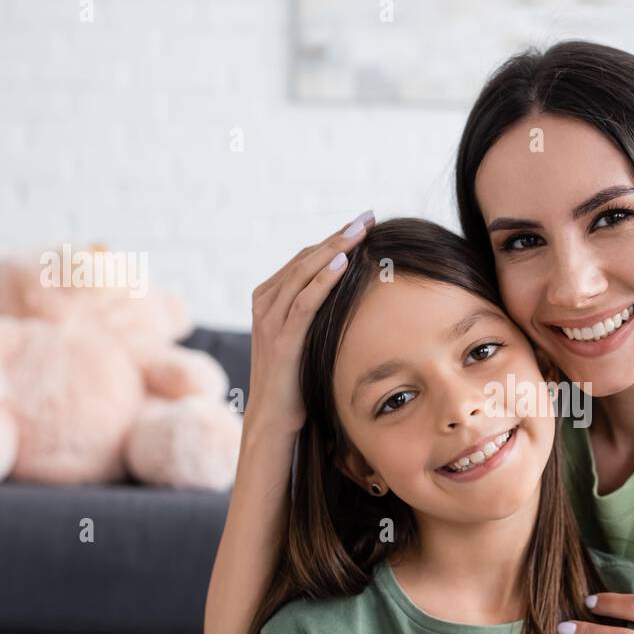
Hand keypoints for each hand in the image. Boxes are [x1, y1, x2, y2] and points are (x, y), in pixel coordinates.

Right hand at [243, 209, 374, 436]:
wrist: (274, 416)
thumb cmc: (298, 377)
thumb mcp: (308, 336)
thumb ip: (319, 312)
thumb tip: (353, 292)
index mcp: (270, 297)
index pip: (305, 258)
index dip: (334, 238)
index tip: (363, 223)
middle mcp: (266, 302)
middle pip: (306, 257)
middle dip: (338, 235)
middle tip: (367, 217)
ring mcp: (270, 319)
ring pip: (304, 272)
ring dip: (334, 248)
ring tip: (360, 230)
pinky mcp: (282, 338)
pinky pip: (304, 301)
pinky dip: (322, 279)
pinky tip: (343, 263)